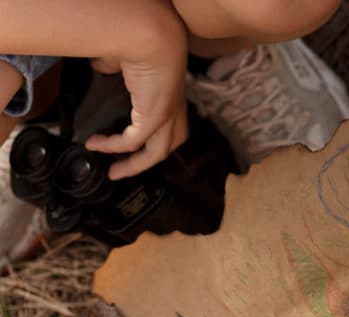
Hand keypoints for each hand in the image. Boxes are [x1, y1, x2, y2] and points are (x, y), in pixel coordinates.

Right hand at [83, 5, 188, 179]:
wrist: (148, 35)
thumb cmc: (138, 40)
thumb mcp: (124, 58)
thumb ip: (115, 68)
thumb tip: (101, 67)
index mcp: (172, 95)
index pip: (172, 127)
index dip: (155, 141)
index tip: (133, 148)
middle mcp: (175, 109)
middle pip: (168, 146)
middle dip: (146, 162)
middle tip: (122, 170)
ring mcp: (169, 115)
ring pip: (156, 153)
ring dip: (133, 166)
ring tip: (112, 172)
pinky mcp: (155, 117)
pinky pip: (133, 141)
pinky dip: (113, 146)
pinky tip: (96, 144)